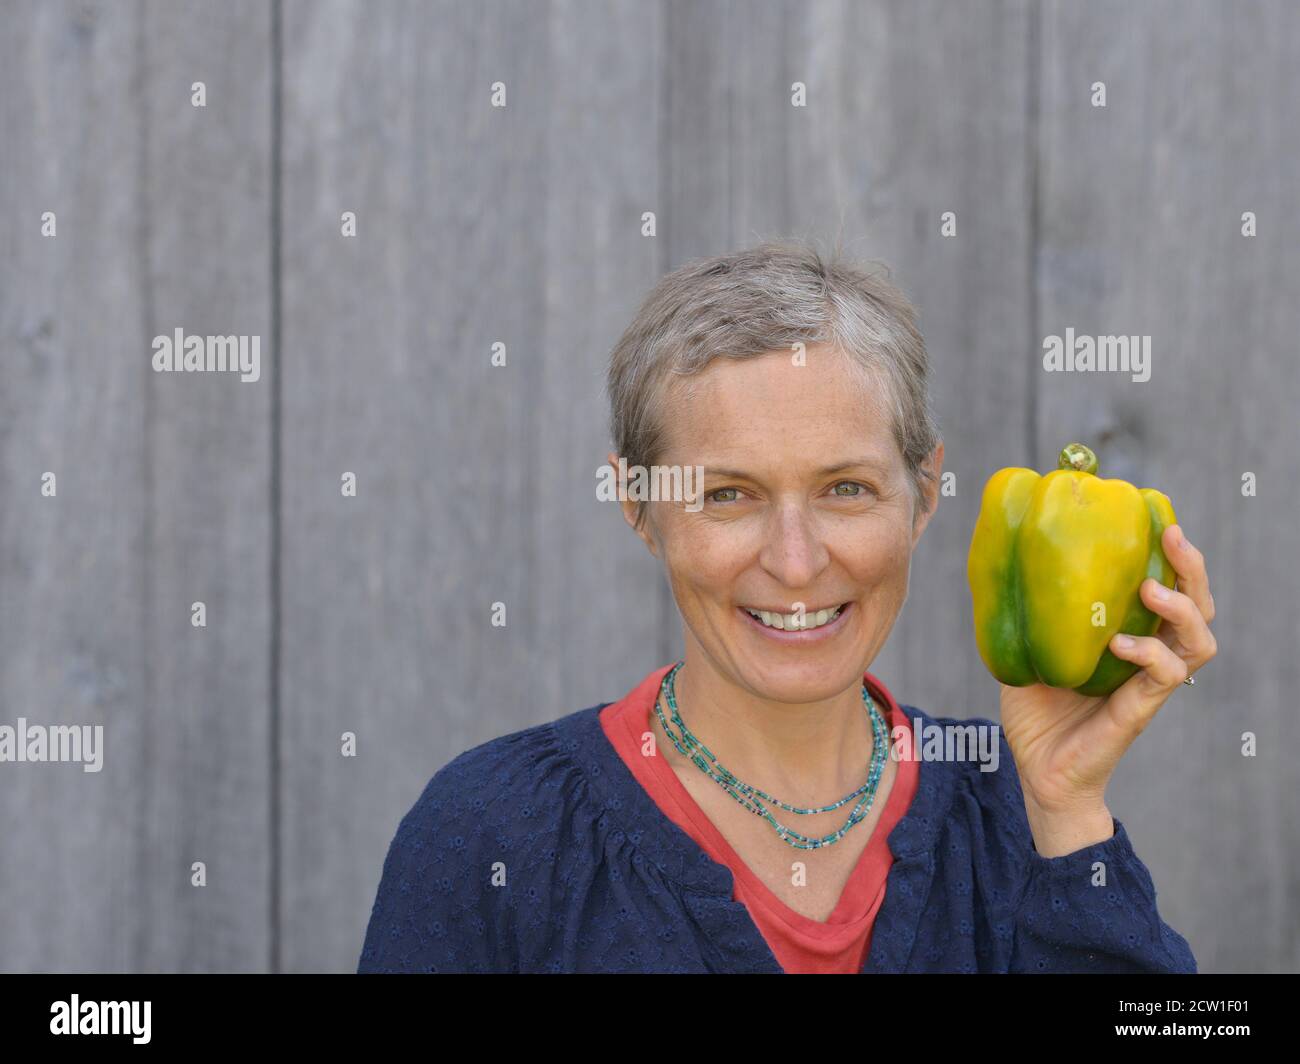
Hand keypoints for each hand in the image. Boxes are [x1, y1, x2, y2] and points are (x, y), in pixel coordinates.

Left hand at [998, 524, 1217, 850]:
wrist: (1037, 772)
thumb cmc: (1036, 713)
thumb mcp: (1026, 651)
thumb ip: (1028, 616)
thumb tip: (1001, 564)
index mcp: (1130, 637)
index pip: (1168, 591)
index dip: (1172, 557)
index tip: (1159, 520)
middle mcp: (1148, 657)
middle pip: (1198, 607)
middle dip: (1192, 569)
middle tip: (1173, 536)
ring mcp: (1149, 685)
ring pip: (1198, 641)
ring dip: (1182, 609)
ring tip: (1151, 589)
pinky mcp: (1140, 710)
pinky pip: (1163, 677)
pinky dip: (1148, 655)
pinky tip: (1121, 645)